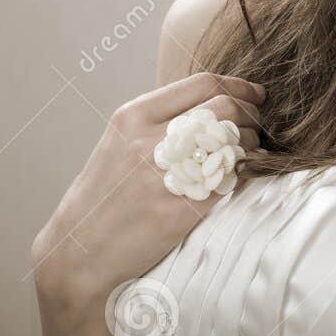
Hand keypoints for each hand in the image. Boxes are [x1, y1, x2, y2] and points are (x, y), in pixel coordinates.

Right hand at [31, 71, 265, 306]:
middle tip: (258, 126)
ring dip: (253, 144)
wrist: (77, 251)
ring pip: (235, 142)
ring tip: (250, 152)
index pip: (204, 83)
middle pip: (225, 107)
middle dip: (252, 114)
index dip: (240, 86)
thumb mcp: (121, 143)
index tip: (256, 94)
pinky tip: (243, 175)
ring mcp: (164, 176)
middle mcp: (148, 141)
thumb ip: (162, 120)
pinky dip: (246, 173)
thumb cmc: (105, 195)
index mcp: (133, 117)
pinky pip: (231, 179)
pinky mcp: (180, 210)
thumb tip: (219, 101)